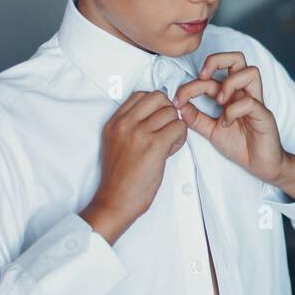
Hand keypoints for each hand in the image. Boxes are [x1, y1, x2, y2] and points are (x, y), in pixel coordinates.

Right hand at [82, 90, 189, 243]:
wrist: (115, 200)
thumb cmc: (120, 178)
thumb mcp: (116, 144)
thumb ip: (132, 126)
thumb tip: (158, 114)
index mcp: (114, 122)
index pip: (141, 94)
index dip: (156, 105)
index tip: (157, 120)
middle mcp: (125, 124)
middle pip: (159, 98)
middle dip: (168, 112)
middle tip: (166, 130)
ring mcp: (139, 133)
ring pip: (172, 113)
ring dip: (176, 127)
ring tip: (168, 143)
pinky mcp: (154, 145)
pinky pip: (179, 127)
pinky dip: (180, 138)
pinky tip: (171, 149)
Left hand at [172, 51, 287, 183]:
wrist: (260, 164)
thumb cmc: (240, 145)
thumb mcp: (210, 131)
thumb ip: (196, 118)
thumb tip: (179, 106)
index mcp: (231, 94)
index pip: (211, 76)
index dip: (191, 84)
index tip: (178, 100)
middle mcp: (244, 93)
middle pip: (237, 58)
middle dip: (216, 61)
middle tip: (203, 77)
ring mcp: (256, 101)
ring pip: (250, 72)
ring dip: (230, 83)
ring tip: (219, 101)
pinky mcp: (264, 114)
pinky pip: (250, 102)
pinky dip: (233, 110)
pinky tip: (226, 123)